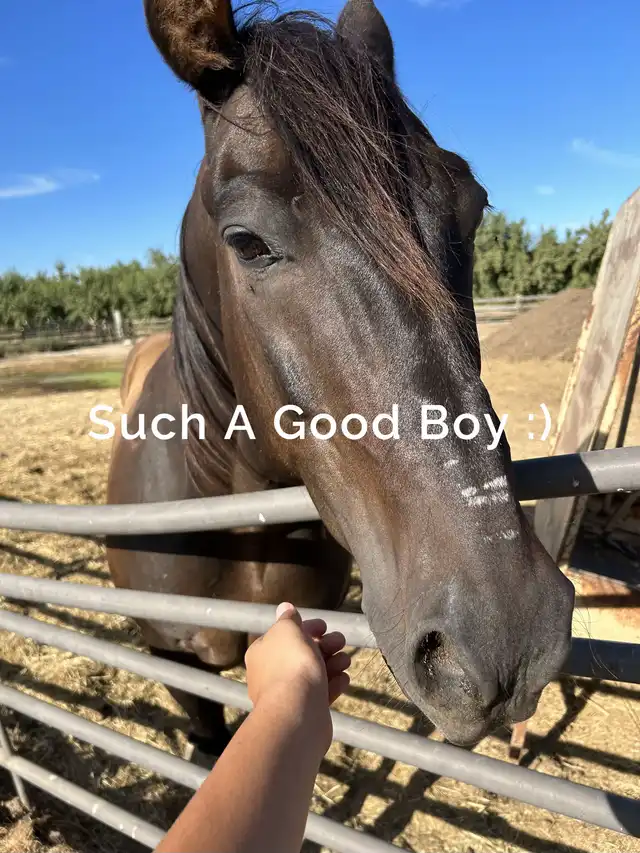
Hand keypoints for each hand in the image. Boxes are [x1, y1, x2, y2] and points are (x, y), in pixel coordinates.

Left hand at [245, 603, 349, 739]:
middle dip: (324, 645)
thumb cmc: (290, 665)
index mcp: (262, 652)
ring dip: (332, 663)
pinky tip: (343, 679)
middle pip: (302, 653)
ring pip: (314, 672)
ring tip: (345, 661)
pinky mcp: (304, 710)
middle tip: (339, 642)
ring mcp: (288, 694)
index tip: (324, 626)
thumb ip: (288, 618)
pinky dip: (333, 684)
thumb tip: (285, 608)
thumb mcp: (287, 630)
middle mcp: (271, 673)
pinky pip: (320, 693)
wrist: (297, 713)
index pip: (285, 635)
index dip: (306, 627)